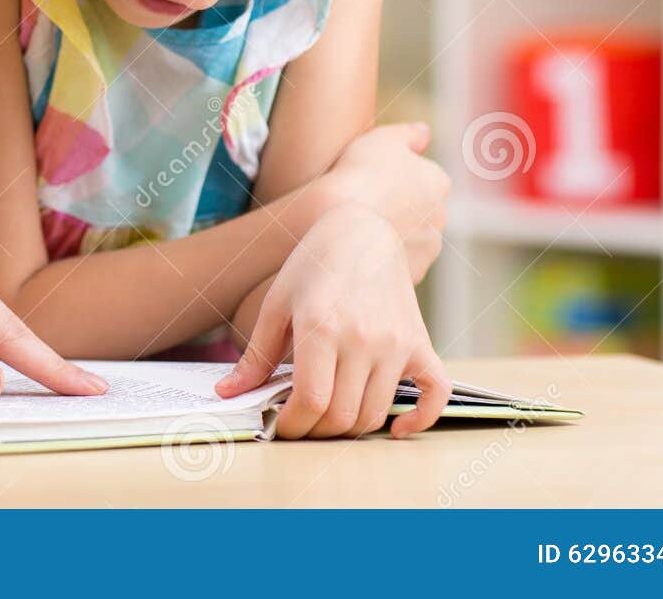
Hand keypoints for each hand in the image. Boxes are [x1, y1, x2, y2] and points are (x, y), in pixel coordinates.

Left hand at [216, 205, 449, 439]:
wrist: (361, 230)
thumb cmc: (313, 264)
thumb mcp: (277, 303)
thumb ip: (256, 355)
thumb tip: (227, 394)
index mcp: (322, 327)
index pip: (311, 401)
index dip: (292, 425)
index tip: (281, 425)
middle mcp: (364, 338)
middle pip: (342, 415)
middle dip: (314, 431)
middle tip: (299, 423)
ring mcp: (397, 343)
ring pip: (375, 412)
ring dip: (349, 429)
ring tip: (328, 418)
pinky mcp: (420, 343)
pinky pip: (435, 394)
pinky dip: (419, 419)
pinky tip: (396, 429)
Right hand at [318, 123, 448, 281]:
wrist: (340, 222)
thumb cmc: (360, 174)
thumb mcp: (382, 139)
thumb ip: (408, 134)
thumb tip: (425, 133)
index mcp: (439, 182)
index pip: (421, 179)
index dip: (392, 179)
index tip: (368, 180)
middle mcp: (441, 217)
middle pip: (418, 211)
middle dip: (397, 209)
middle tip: (363, 205)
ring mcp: (427, 249)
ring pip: (410, 240)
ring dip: (392, 236)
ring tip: (358, 230)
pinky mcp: (411, 275)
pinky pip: (398, 265)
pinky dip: (383, 259)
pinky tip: (361, 250)